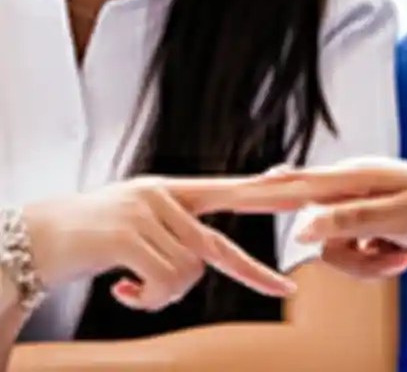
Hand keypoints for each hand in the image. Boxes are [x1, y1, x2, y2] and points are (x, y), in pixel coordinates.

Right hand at [21, 176, 298, 311]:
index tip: (299, 187)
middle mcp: (161, 195)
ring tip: (133, 289)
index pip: (228, 191)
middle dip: (252, 273)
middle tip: (286, 290)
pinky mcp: (125, 235)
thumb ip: (171, 231)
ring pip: (187, 275)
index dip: (264, 192)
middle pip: (216, 246)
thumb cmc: (85, 239)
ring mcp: (143, 213)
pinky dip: (146, 299)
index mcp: (169, 191)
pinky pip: (161, 282)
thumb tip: (204, 258)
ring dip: (162, 296)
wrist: (27, 241)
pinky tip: (121, 291)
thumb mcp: (134, 225)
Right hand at [236, 158, 406, 278]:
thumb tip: (301, 229)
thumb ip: (349, 220)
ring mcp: (359, 211)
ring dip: (369, 264)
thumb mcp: (399, 216)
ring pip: (336, 253)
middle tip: (388, 255)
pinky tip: (405, 254)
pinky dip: (378, 264)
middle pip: (318, 235)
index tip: (229, 195)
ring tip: (405, 255)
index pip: (298, 187)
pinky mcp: (368, 229)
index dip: (262, 194)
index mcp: (354, 178)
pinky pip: (354, 258)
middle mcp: (351, 192)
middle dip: (353, 257)